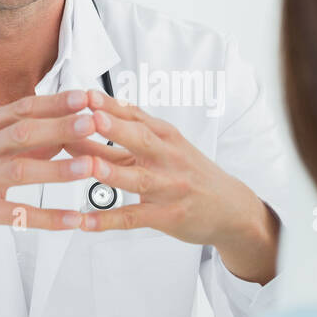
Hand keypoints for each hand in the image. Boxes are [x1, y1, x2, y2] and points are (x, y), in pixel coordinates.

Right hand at [0, 90, 106, 262]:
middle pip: (26, 132)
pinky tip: (75, 220)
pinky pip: (18, 214)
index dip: (59, 101)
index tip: (89, 94)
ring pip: (23, 169)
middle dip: (64, 125)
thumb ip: (11, 133)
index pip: (25, 107)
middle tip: (97, 120)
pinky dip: (48, 217)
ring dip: (60, 168)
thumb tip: (56, 133)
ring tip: (92, 166)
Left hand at [76, 90, 279, 283]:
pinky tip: (85, 221)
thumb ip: (131, 134)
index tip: (86, 95)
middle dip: (116, 129)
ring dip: (113, 173)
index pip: (136, 116)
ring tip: (89, 166)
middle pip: (141, 140)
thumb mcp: (169, 147)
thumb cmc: (192, 173)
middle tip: (91, 118)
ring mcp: (169, 188)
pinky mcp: (167, 216)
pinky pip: (134, 218)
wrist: (231, 208)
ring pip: (139, 179)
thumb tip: (89, 117)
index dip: (110, 105)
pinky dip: (108, 220)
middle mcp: (169, 158)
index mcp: (166, 137)